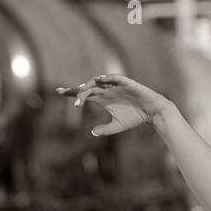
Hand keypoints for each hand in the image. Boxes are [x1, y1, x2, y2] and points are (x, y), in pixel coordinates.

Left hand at [55, 74, 170, 135]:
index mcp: (102, 99)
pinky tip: (100, 79)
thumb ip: (105, 129)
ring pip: (99, 82)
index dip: (72, 92)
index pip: (84, 94)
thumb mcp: (117, 126)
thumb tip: (92, 132)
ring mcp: (116, 86)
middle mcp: (107, 90)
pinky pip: (116, 78)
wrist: (151, 113)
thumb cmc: (134, 117)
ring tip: (82, 91)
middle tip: (66, 95)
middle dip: (76, 90)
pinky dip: (108, 77)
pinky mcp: (127, 84)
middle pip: (88, 87)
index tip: (58, 92)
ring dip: (90, 85)